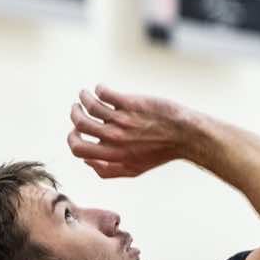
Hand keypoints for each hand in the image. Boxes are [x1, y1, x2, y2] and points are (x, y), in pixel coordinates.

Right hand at [68, 86, 195, 179]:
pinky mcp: (131, 103)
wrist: (187, 135)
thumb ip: (107, 170)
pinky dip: (98, 89)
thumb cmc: (160, 152)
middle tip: (76, 108)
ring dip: (83, 98)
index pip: (78, 149)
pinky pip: (105, 93)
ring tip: (84, 94)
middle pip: (80, 124)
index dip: (72, 139)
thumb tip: (87, 162)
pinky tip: (101, 88)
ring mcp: (123, 119)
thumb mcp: (133, 170)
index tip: (76, 130)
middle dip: (74, 114)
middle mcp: (115, 138)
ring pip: (90, 105)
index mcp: (113, 155)